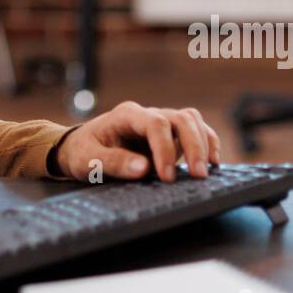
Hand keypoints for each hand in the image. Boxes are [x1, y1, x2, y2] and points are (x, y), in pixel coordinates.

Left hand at [54, 101, 221, 182]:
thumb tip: (143, 168)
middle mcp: (146, 114)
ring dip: (203, 142)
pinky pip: (194, 130)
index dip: (166, 148)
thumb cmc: (82, 153)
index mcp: (126, 115)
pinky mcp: (168, 135)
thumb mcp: (88, 160)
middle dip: (193, 145)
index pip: (155, 123)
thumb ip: (114, 163)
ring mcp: (159, 122)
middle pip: (180, 118)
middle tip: (198, 176)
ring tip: (206, 171)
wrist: (78, 148)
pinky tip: (213, 162)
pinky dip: (207, 142)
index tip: (167, 177)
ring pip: (191, 120)